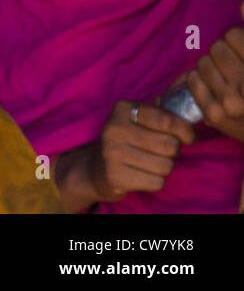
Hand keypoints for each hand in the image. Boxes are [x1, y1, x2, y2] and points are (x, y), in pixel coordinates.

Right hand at [76, 101, 194, 204]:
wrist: (97, 167)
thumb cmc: (129, 140)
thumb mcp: (140, 120)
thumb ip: (164, 115)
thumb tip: (193, 117)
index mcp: (123, 109)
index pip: (167, 120)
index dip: (186, 131)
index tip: (189, 137)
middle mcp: (114, 128)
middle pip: (169, 145)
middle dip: (173, 152)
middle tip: (161, 152)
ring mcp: (112, 152)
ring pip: (165, 165)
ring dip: (163, 168)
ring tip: (149, 163)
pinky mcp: (114, 175)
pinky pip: (156, 182)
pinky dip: (154, 181)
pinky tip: (141, 175)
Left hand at [186, 3, 243, 142]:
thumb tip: (242, 3)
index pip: (234, 35)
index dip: (237, 40)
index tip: (242, 51)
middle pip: (217, 47)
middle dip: (224, 53)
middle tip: (234, 66)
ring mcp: (232, 103)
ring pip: (203, 62)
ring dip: (212, 67)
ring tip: (226, 78)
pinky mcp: (214, 115)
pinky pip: (192, 79)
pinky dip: (199, 80)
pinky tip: (214, 88)